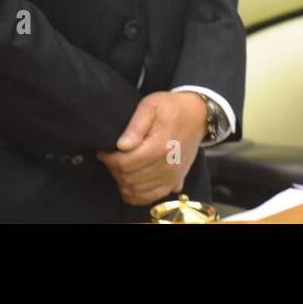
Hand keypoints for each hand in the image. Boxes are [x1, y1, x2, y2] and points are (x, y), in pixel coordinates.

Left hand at [95, 91, 207, 206]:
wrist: (198, 115)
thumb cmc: (172, 108)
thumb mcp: (151, 105)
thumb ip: (135, 126)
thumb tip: (122, 145)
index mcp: (159, 147)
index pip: (125, 164)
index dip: (109, 159)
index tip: (104, 151)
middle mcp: (167, 166)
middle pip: (129, 179)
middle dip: (114, 170)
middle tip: (111, 157)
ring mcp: (172, 177)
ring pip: (136, 191)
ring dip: (123, 182)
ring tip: (121, 167)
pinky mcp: (175, 182)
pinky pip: (149, 198)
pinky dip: (136, 194)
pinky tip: (131, 182)